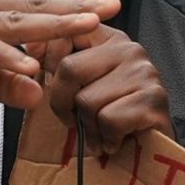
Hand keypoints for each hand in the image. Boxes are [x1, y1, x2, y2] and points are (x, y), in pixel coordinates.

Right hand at [0, 0, 121, 109]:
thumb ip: (8, 84)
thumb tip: (40, 95)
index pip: (41, 6)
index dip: (75, 3)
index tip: (107, 0)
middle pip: (37, 6)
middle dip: (77, 5)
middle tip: (112, 3)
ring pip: (17, 21)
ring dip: (54, 22)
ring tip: (87, 24)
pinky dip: (7, 56)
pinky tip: (30, 65)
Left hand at [45, 25, 172, 154]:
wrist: (150, 151)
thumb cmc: (110, 116)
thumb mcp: (82, 84)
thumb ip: (59, 62)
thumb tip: (31, 46)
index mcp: (110, 38)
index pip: (66, 32)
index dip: (49, 59)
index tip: (50, 79)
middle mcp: (130, 48)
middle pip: (70, 69)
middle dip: (63, 104)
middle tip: (75, 120)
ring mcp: (145, 72)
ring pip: (87, 101)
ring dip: (89, 127)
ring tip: (102, 132)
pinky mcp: (153, 99)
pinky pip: (108, 120)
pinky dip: (107, 138)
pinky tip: (117, 139)